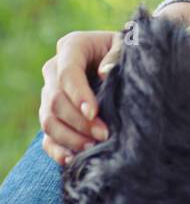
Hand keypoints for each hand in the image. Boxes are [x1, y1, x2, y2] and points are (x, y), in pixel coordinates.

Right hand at [39, 29, 119, 166]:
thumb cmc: (128, 50)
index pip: (67, 72)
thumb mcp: (127, 44)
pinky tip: (72, 159)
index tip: (93, 113)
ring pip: (48, 120)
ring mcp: (50, 94)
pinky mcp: (52, 116)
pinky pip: (47, 137)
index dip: (77, 95)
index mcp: (72, 46)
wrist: (124, 62)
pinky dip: (57, 150)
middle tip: (104, 134)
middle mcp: (55, 69)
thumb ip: (117, 54)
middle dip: (78, 121)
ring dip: (69, 138)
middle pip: (55, 100)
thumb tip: (104, 73)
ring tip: (92, 148)